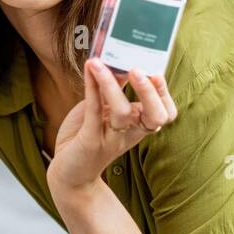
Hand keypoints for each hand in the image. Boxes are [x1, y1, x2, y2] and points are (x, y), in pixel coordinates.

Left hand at [46, 58, 177, 196]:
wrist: (68, 173)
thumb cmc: (86, 137)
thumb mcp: (102, 110)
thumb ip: (112, 89)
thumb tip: (119, 60)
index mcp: (138, 126)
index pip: (165, 113)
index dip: (164, 94)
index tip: (156, 72)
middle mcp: (129, 133)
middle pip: (156, 116)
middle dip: (151, 93)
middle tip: (138, 71)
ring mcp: (111, 138)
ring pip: (123, 112)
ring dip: (112, 85)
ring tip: (100, 63)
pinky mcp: (91, 141)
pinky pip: (94, 111)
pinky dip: (93, 88)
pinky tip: (90, 69)